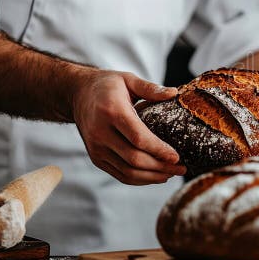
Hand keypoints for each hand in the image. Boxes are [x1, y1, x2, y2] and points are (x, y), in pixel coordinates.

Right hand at [71, 70, 185, 184]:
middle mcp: (100, 133)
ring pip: (127, 172)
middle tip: (181, 168)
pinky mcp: (96, 157)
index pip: (138, 138)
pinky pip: (119, 174)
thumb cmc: (106, 86)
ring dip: (152, 177)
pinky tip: (156, 176)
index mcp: (111, 112)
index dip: (159, 150)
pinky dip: (139, 179)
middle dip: (161, 167)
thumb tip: (174, 93)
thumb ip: (150, 88)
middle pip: (134, 159)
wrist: (77, 95)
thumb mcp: (128, 79)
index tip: (177, 157)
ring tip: (172, 174)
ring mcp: (96, 148)